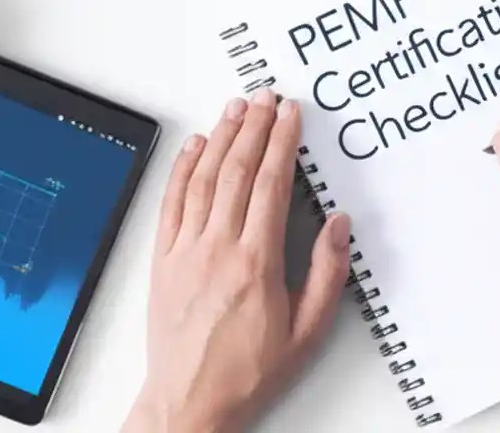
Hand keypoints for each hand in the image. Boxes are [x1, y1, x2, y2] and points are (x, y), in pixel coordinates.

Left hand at [124, 91, 351, 432]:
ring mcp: (184, 251)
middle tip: (266, 98)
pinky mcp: (162, 260)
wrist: (189, 402)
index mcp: (255, 263)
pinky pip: (171, 202)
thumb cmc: (247, 372)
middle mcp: (216, 249)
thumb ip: (327, 274)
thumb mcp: (307, 331)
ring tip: (235, 108)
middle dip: (254, 127)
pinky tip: (193, 147)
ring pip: (202, 179)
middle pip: (236, 171)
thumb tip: (337, 225)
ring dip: (220, 137)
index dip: (282, 142)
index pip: (270, 184)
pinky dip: (182, 168)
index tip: (290, 115)